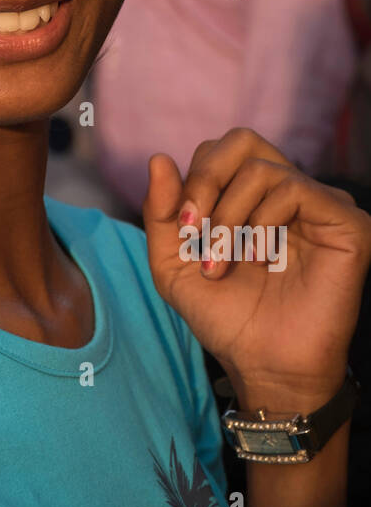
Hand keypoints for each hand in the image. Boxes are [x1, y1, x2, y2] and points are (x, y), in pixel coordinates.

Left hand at [142, 128, 370, 413]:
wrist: (263, 366)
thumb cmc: (226, 316)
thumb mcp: (172, 264)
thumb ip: (161, 212)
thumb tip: (158, 158)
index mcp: (251, 196)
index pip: (217, 151)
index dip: (192, 181)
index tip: (183, 231)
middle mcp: (288, 193)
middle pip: (241, 140)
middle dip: (206, 182)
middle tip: (195, 230)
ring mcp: (320, 205)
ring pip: (261, 168)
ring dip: (227, 217)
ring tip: (222, 263)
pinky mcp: (347, 222)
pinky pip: (294, 188)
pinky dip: (262, 222)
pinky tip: (259, 259)